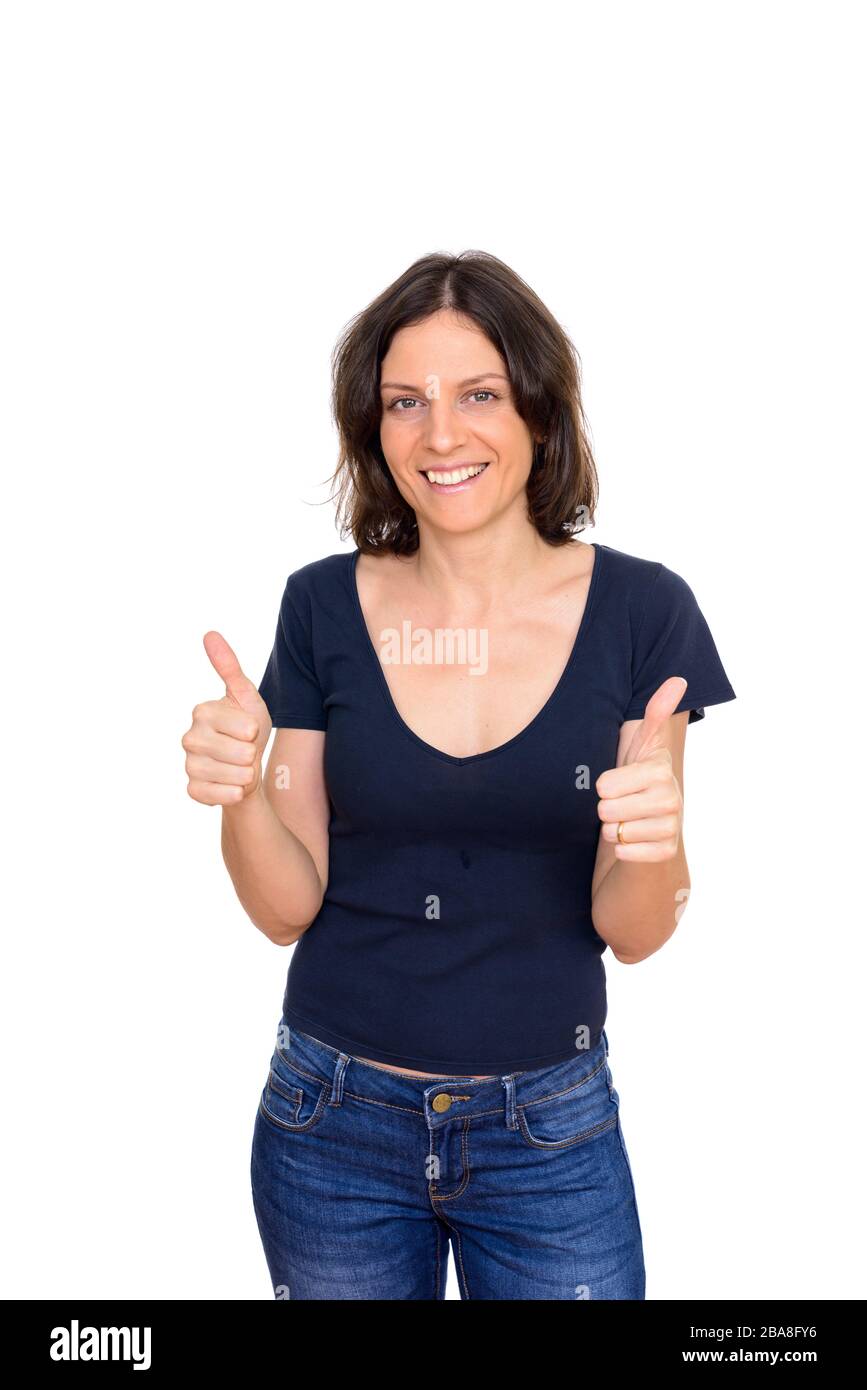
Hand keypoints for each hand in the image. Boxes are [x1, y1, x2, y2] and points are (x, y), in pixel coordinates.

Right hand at [182, 631, 271, 805]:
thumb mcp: (246, 697)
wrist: (246, 768)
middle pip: (240, 753)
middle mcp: (189, 737)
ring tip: (240, 767)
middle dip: (252, 755)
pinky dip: (234, 793)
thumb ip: (229, 667)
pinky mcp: (192, 789)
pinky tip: (233, 786)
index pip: (245, 727)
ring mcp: (188, 764)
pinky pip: (220, 795)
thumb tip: (210, 634)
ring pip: (233, 775)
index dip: (254, 732)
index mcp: (202, 711)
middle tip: (244, 751)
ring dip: (245, 774)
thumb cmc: (247, 730)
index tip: (248, 730)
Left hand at [595, 676, 686, 861]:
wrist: (649, 825)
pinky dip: (620, 850)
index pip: (604, 785)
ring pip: (614, 832)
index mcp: (661, 770)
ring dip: (613, 829)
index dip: (603, 786)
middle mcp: (672, 798)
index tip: (618, 783)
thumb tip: (679, 680)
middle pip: (606, 809)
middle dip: (606, 809)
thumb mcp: (641, 746)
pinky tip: (633, 840)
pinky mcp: (665, 852)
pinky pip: (624, 852)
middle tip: (621, 804)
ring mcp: (671, 828)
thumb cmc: (637, 781)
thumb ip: (655, 713)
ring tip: (627, 820)